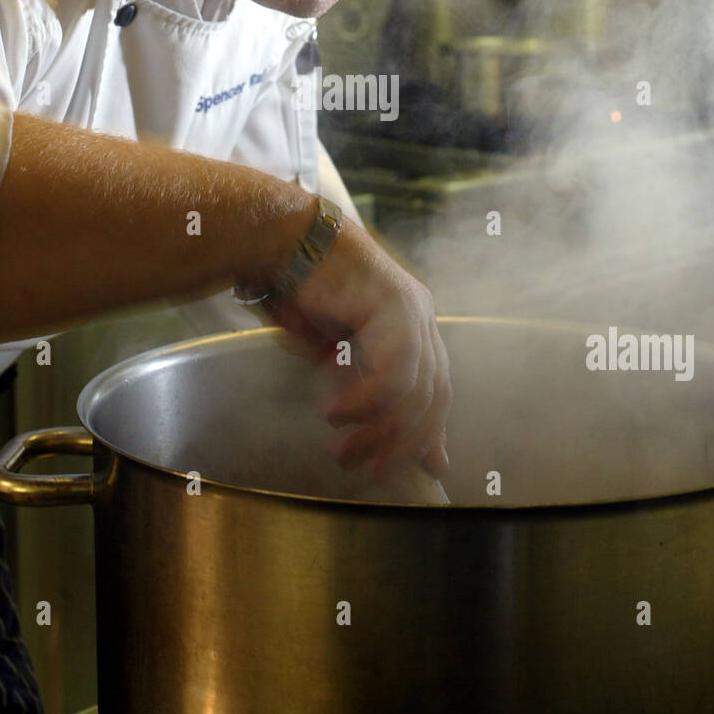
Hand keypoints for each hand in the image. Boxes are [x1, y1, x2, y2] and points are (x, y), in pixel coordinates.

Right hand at [261, 217, 451, 478]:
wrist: (277, 241)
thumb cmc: (296, 290)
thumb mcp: (333, 351)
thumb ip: (361, 386)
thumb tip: (370, 430)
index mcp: (412, 323)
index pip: (436, 388)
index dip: (431, 431)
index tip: (425, 469)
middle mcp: (420, 314)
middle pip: (433, 394)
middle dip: (404, 441)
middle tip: (372, 472)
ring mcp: (412, 308)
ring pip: (415, 389)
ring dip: (378, 429)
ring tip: (343, 450)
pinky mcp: (394, 305)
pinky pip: (393, 370)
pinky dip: (364, 401)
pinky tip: (335, 414)